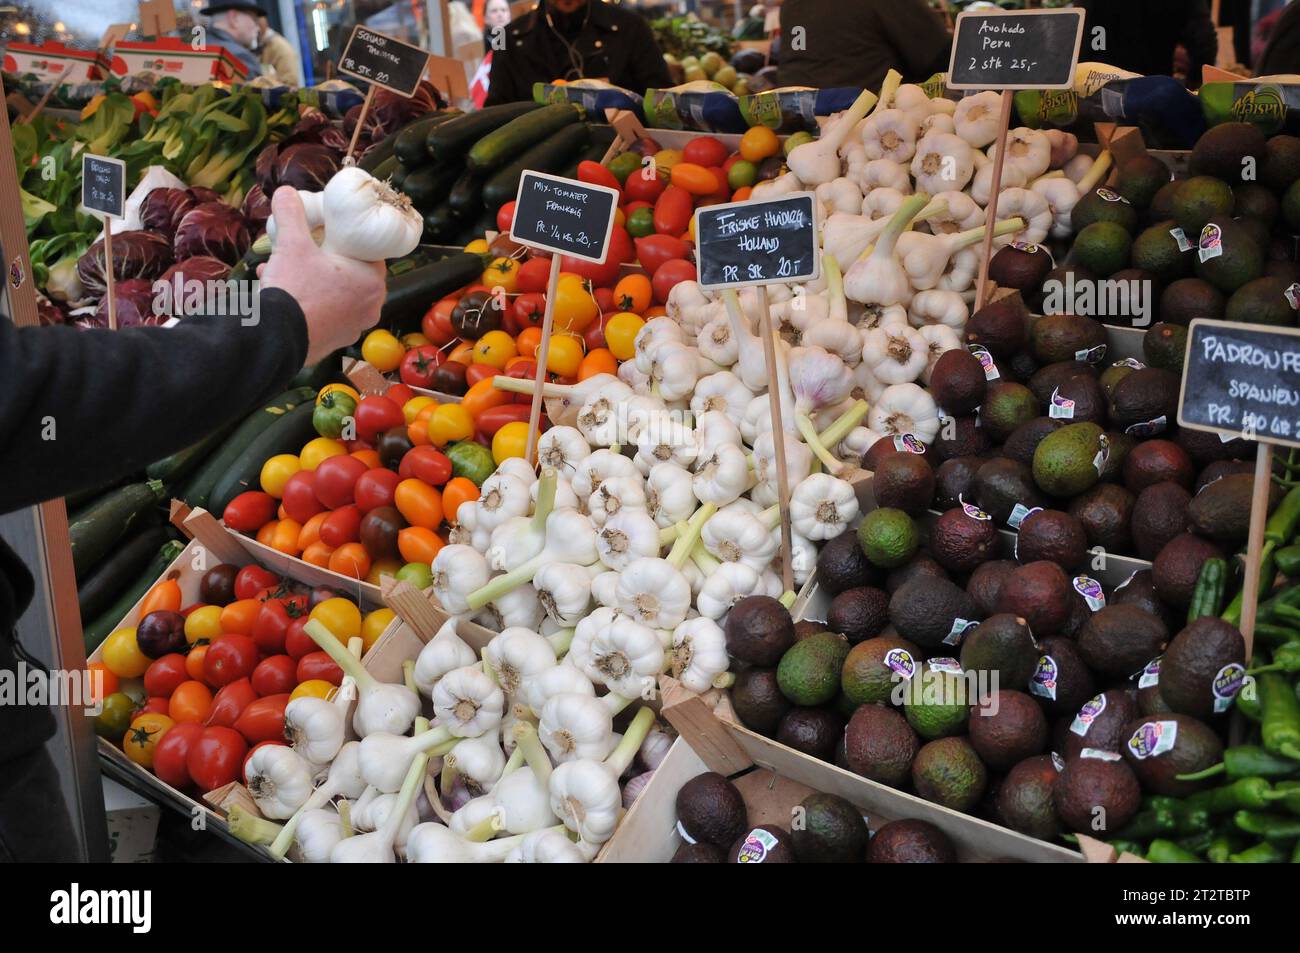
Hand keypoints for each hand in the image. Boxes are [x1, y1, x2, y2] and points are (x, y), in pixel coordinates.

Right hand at [259, 187, 386, 364]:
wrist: (276, 338)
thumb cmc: (294, 290)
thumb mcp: (292, 245)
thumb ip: (292, 215)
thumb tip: (285, 191)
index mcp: (373, 282)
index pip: (368, 252)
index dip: (346, 239)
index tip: (328, 233)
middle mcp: (371, 308)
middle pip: (349, 273)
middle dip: (323, 258)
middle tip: (303, 248)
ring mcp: (354, 328)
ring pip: (334, 293)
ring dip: (310, 278)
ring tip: (281, 266)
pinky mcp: (334, 341)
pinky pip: (323, 313)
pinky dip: (306, 300)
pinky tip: (279, 289)